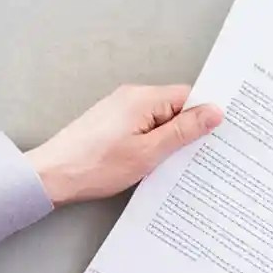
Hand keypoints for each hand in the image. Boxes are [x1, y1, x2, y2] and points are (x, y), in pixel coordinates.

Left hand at [27, 84, 223, 206]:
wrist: (51, 176)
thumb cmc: (96, 166)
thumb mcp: (149, 152)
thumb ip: (183, 131)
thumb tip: (214, 112)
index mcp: (143, 98)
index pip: (189, 96)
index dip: (206, 115)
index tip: (221, 133)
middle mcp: (132, 97)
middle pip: (175, 106)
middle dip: (190, 129)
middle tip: (204, 152)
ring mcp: (120, 109)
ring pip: (160, 119)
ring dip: (172, 138)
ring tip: (178, 162)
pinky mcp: (112, 123)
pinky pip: (145, 127)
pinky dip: (155, 142)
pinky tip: (156, 161)